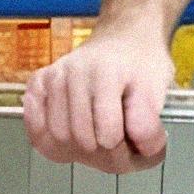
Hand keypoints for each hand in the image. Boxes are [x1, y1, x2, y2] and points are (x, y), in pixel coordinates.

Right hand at [22, 22, 174, 173]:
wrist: (122, 41)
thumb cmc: (140, 68)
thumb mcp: (158, 92)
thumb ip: (148, 124)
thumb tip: (141, 150)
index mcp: (106, 72)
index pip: (108, 135)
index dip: (125, 146)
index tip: (133, 135)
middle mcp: (73, 72)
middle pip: (81, 141)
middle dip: (103, 151)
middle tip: (116, 139)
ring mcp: (52, 77)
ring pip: (57, 140)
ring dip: (78, 148)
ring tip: (95, 133)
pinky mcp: (37, 84)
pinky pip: (36, 131)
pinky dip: (53, 142)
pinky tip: (72, 132)